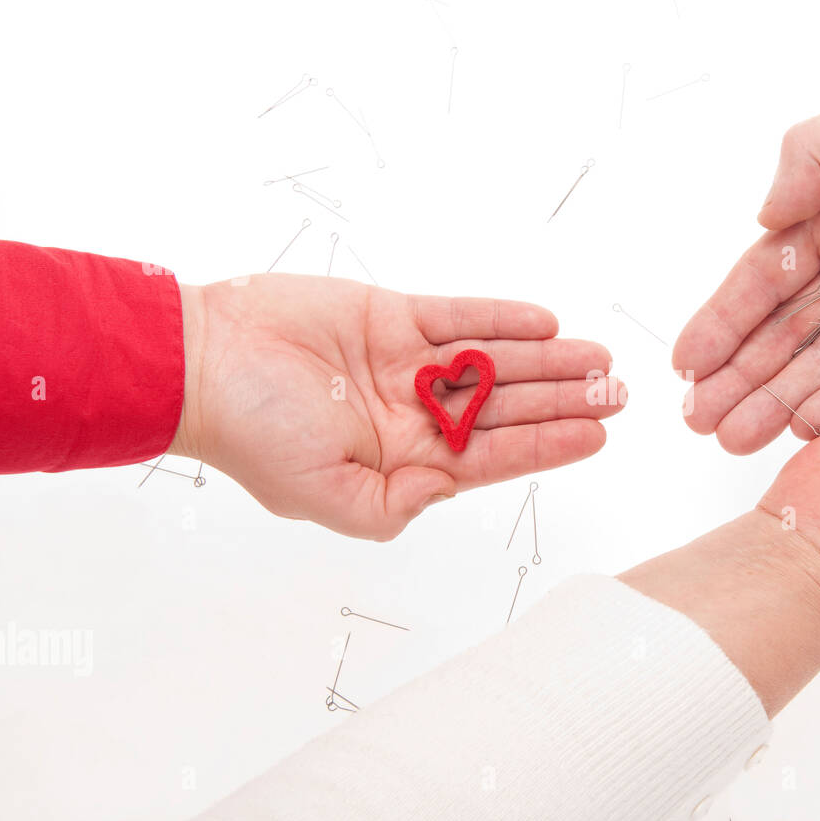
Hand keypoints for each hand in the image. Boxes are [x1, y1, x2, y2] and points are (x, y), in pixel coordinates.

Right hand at [170, 274, 621, 539]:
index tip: (597, 437)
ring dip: (546, 359)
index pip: (494, 456)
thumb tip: (450, 488)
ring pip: (493, 360)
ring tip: (597, 358)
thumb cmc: (254, 433)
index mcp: (404, 461)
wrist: (202, 358)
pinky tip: (546, 322)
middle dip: (562, 400)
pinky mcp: (393, 316)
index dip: (548, 445)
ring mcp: (406, 363)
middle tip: (617, 392)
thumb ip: (394, 505)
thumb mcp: (325, 497)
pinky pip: (460, 315)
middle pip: (506, 406)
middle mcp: (414, 414)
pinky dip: (500, 318)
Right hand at [674, 74, 819, 453]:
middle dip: (740, 379)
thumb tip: (763, 217)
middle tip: (699, 423)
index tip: (686, 367)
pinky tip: (804, 433)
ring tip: (735, 440)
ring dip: (779, 402)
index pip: (765, 282)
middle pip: (787, 335)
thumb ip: (809, 161)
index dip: (723, 323)